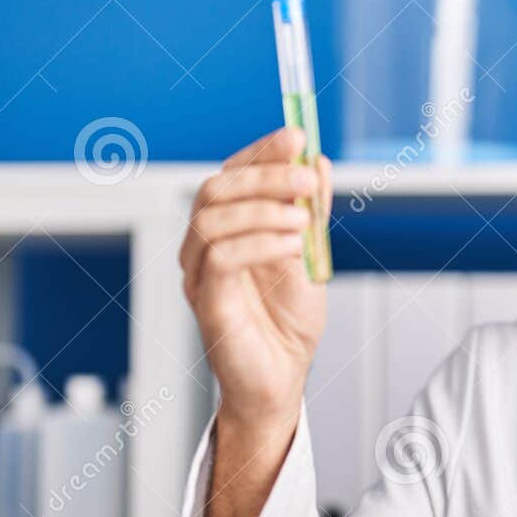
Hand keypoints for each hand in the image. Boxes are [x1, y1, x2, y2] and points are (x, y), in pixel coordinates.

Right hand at [180, 127, 331, 426]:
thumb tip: (316, 163)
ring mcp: (201, 275)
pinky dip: (260, 243)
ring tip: (303, 220)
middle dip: (264, 175)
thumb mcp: (309, 255)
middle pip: (216, 190)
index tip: (296, 137)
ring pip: (211, 220)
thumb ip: (309, 211)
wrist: (282, 379)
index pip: (231, 174)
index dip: (261, 152)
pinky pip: (222, 259)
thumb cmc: (288, 323)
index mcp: (227, 230)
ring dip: (263, 209)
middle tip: (306, 179)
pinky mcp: (208, 303)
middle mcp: (205, 248)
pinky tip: (291, 245)